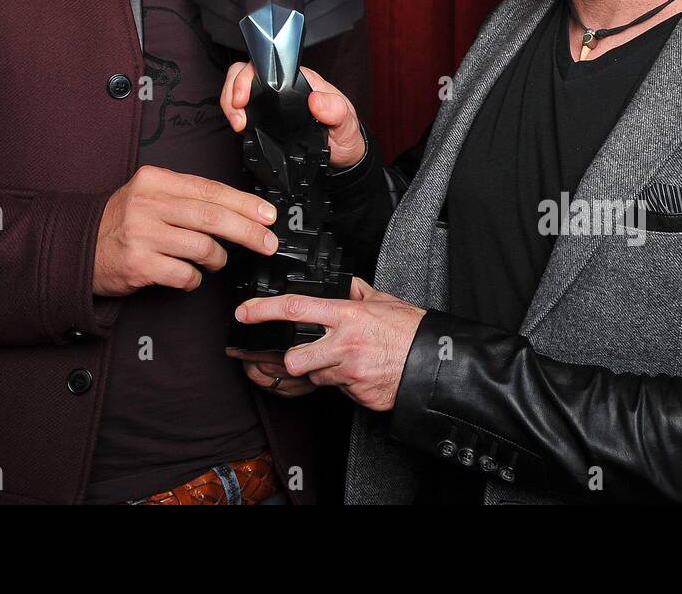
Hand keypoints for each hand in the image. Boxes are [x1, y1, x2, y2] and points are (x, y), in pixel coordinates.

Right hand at [94, 166, 277, 296]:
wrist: (78, 248)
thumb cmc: (123, 222)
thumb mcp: (150, 195)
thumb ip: (186, 197)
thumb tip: (239, 209)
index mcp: (154, 180)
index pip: (209, 189)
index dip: (244, 203)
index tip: (267, 214)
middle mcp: (147, 204)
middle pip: (212, 217)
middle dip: (248, 231)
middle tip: (267, 243)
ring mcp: (141, 234)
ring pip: (202, 247)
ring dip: (218, 258)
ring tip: (217, 261)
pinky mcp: (138, 265)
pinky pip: (184, 274)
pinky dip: (194, 279)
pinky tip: (190, 276)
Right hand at [219, 62, 366, 168]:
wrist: (343, 155)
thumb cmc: (344, 133)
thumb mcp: (346, 121)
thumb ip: (335, 109)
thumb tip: (315, 100)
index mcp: (301, 80)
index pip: (267, 65)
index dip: (248, 77)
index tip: (243, 98)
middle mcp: (284, 86)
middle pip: (246, 73)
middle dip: (233, 91)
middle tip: (238, 116)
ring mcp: (272, 101)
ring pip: (239, 89)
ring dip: (230, 104)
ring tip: (237, 123)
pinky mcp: (265, 116)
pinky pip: (243, 109)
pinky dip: (234, 115)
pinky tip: (240, 128)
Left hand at [233, 277, 425, 410]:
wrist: (436, 363)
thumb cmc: (411, 331)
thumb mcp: (382, 301)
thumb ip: (356, 293)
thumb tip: (342, 284)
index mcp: (347, 316)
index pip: (294, 308)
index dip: (263, 311)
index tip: (245, 313)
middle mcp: (344, 344)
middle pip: (295, 357)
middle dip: (293, 358)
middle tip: (305, 353)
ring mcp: (350, 372)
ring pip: (316, 376)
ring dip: (324, 371)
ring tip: (346, 361)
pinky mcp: (358, 395)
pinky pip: (339, 391)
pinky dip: (345, 384)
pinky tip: (361, 374)